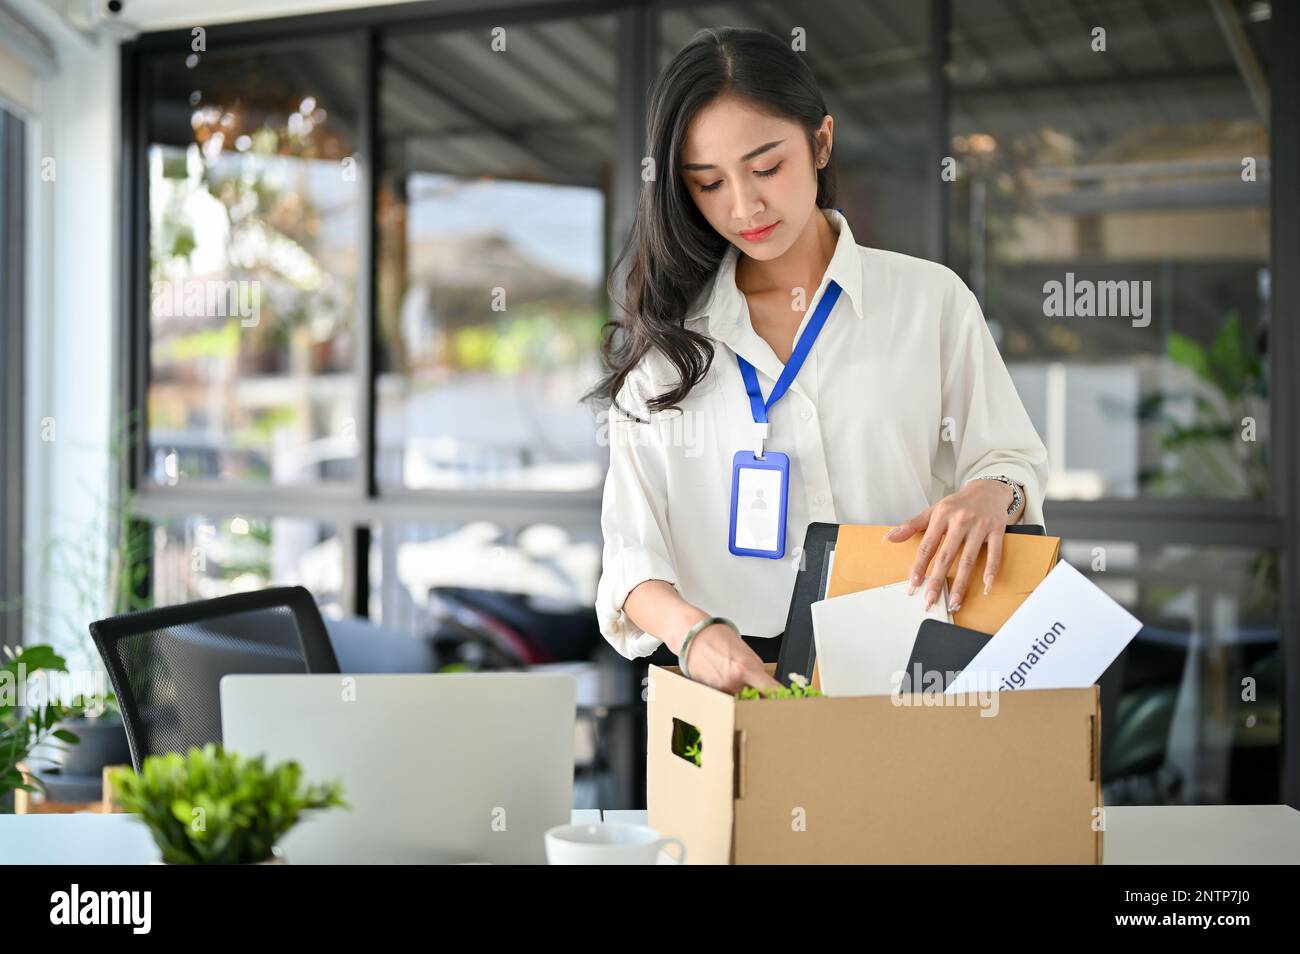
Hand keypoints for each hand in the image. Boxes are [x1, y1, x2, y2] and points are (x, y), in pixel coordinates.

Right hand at [681, 622, 782, 693]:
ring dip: (742, 696)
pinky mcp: (709, 694)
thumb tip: (766, 686)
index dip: (782, 697)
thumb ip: (757, 671)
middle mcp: (732, 683)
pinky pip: (725, 699)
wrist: (693, 636)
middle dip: (759, 698)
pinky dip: (728, 694)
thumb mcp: (746, 651)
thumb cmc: (718, 638)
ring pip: (739, 702)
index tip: (789, 700)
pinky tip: (723, 679)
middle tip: (759, 690)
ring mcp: (719, 691)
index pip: (771, 691)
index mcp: (746, 669)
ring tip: (733, 678)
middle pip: (755, 701)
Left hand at [882, 479, 1018, 612]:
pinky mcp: (997, 530)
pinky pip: (994, 553)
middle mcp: (960, 521)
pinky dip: (991, 570)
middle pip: (946, 556)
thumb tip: (889, 537)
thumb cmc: (958, 504)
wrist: (987, 489)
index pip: (927, 546)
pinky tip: (986, 586)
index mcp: (942, 516)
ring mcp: (980, 526)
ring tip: (954, 601)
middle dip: (937, 580)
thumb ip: (911, 525)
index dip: (919, 566)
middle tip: (930, 599)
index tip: (913, 584)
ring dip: (961, 583)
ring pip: (968, 559)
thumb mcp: (933, 510)